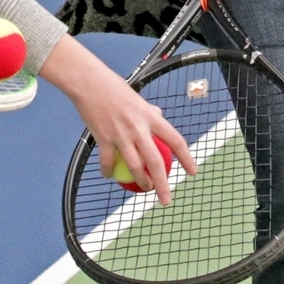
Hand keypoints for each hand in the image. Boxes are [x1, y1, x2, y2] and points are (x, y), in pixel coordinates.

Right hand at [38, 37, 195, 202]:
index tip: (193, 172)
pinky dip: (108, 171)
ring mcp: (121, 135)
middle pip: (155, 162)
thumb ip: (150, 111)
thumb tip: (158, 115)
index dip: (186, 158)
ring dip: (140, 181)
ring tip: (144, 189)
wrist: (90, 84)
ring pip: (134, 166)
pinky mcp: (103, 138)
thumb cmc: (114, 88)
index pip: (175, 140)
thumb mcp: (139, 98)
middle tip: (166, 199)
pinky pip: (108, 162)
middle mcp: (139, 128)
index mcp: (151, 117)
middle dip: (162, 184)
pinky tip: (109, 175)